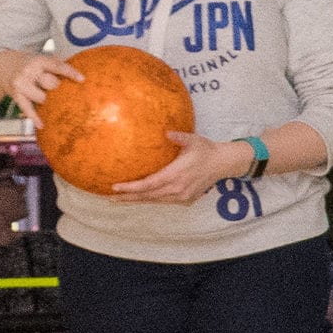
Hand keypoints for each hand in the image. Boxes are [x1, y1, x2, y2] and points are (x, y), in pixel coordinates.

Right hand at [5, 54, 85, 121]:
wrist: (2, 67)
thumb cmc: (30, 65)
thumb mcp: (41, 61)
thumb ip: (57, 68)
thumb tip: (83, 80)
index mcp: (38, 61)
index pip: (56, 65)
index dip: (70, 72)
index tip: (82, 79)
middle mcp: (28, 71)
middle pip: (50, 84)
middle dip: (58, 89)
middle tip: (63, 93)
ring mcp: (21, 84)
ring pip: (42, 98)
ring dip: (49, 102)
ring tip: (53, 102)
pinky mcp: (16, 96)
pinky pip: (27, 108)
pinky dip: (34, 117)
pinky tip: (42, 125)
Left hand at [111, 132, 250, 204]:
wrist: (223, 163)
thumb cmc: (206, 149)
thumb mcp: (193, 140)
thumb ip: (178, 137)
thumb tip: (165, 132)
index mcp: (176, 175)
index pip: (148, 184)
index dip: (131, 188)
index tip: (115, 188)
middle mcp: (177, 188)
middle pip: (147, 196)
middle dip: (128, 198)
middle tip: (109, 198)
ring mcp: (182, 196)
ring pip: (154, 201)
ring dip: (137, 201)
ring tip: (120, 200)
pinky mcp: (186, 199)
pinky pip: (163, 201)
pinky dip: (150, 200)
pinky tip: (140, 198)